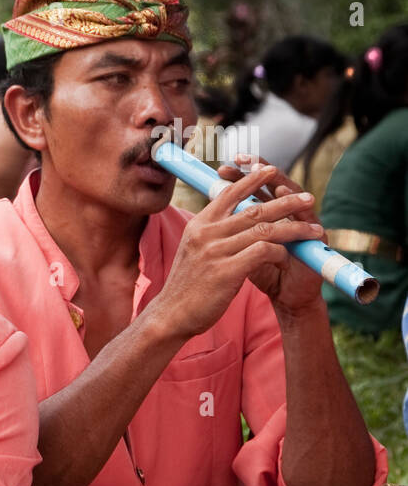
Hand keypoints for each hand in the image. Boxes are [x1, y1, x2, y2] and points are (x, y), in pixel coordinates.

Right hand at [151, 159, 322, 338]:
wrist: (171, 315)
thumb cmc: (187, 286)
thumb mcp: (194, 251)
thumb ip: (212, 233)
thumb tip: (233, 219)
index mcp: (199, 225)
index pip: (229, 194)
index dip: (252, 180)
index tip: (272, 170)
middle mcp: (206, 234)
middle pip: (253, 209)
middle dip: (285, 201)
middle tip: (307, 196)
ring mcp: (215, 251)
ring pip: (264, 230)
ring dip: (294, 228)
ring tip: (314, 229)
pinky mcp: (227, 271)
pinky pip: (263, 252)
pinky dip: (280, 253)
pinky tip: (288, 259)